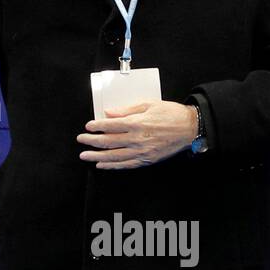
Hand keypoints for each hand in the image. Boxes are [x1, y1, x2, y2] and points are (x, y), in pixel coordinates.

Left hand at [77, 100, 197, 168]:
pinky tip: (102, 165)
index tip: (87, 127)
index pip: (110, 125)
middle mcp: (137, 139)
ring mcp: (141, 152)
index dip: (97, 126)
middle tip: (81, 141)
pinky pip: (125, 165)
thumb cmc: (171, 114)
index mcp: (137, 123)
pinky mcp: (146, 160)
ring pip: (114, 156)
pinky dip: (112, 166)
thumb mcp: (149, 104)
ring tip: (85, 156)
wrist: (189, 128)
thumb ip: (127, 109)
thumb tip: (109, 113)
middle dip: (92, 141)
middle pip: (109, 141)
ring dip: (97, 156)